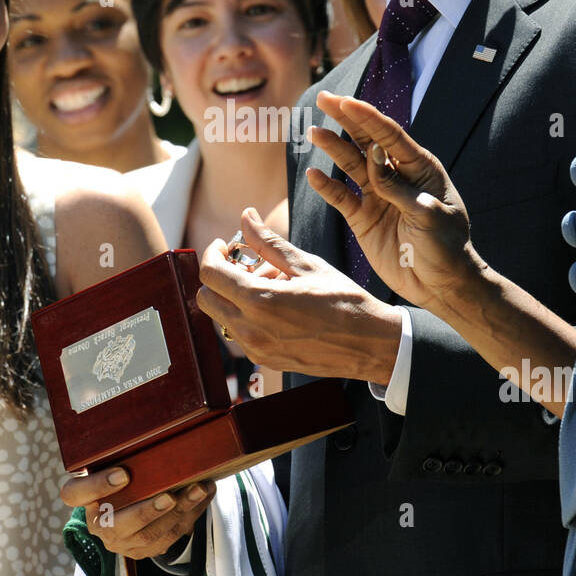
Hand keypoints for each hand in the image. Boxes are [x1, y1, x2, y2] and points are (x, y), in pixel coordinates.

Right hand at [59, 467, 214, 561]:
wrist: (122, 511)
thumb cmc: (119, 479)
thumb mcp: (111, 464)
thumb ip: (118, 452)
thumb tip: (148, 423)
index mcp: (84, 498)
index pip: (75, 494)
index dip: (97, 485)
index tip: (123, 474)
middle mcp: (98, 524)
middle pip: (117, 524)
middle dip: (148, 511)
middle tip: (170, 496)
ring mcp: (121, 541)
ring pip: (150, 535)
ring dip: (179, 512)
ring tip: (199, 489)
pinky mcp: (143, 550)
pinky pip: (169, 537)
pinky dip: (191, 515)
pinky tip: (203, 495)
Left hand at [196, 207, 402, 383]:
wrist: (369, 344)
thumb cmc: (343, 301)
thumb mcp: (305, 264)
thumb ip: (268, 241)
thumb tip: (246, 215)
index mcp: (259, 300)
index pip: (210, 274)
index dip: (212, 253)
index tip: (225, 245)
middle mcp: (250, 328)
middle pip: (207, 297)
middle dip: (220, 276)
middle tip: (248, 264)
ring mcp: (255, 349)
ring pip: (222, 316)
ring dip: (235, 297)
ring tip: (271, 286)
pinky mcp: (264, 360)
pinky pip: (240, 333)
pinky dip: (247, 316)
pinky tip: (277, 307)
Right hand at [307, 91, 479, 314]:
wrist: (442, 286)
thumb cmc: (447, 247)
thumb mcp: (429, 214)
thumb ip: (398, 186)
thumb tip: (372, 155)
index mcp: (420, 169)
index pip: (389, 136)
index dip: (366, 117)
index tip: (345, 101)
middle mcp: (396, 177)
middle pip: (365, 141)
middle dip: (345, 119)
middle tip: (324, 98)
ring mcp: (378, 197)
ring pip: (350, 166)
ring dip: (332, 148)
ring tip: (313, 132)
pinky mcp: (364, 219)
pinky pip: (341, 198)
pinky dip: (327, 187)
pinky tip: (313, 174)